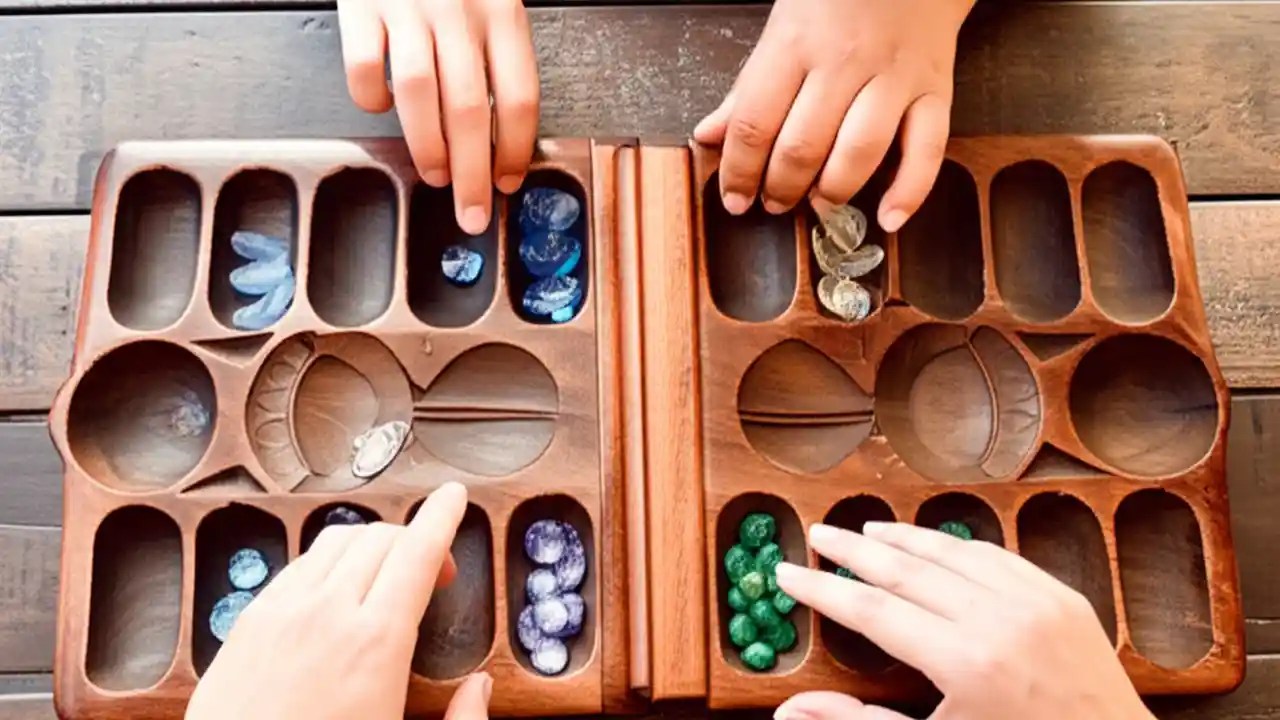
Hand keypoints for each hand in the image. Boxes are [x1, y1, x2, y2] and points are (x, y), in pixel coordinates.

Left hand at [186, 482, 488, 719]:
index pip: (417, 552)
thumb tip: (479, 690)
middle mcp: (325, 614)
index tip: (453, 497)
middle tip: (431, 569)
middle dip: (413, 538)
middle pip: (380, 538)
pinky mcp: (245, 626)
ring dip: (367, 546)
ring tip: (382, 577)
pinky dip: (323, 565)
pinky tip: (330, 595)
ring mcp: (279, 614)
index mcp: (376, 644)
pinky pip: (293, 567)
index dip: (442, 517)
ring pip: (333, 542)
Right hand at [338, 0, 539, 234]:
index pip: (519, 96)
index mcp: (502, 10)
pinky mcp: (361, 5)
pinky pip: (365, 68)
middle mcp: (459, 10)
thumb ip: (496, 48)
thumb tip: (501, 129)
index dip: (517, 149)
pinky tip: (378, 109)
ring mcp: (407, 7)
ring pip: (420, 97)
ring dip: (427, 148)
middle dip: (473, 174)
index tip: (511, 182)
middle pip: (470, 110)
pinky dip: (370, 99)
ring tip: (433, 176)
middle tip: (473, 213)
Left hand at [694, 0, 974, 230]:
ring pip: (859, 153)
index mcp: (794, 44)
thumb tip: (709, 135)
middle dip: (781, 188)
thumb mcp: (782, 26)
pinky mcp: (935, 89)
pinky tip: (890, 218)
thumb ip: (747, 86)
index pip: (754, 124)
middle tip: (774, 202)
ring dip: (833, 192)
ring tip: (818, 203)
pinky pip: (927, 150)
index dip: (738, 172)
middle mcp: (844, 62)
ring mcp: (893, 77)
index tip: (734, 199)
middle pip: (802, 147)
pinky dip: (910, 191)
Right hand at [775, 522, 1153, 719]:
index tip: (787, 571)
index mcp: (965, 663)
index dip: (823, 590)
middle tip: (818, 532)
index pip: (872, 611)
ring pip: (952, 552)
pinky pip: (999, 556)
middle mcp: (999, 620)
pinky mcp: (1064, 598)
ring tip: (866, 530)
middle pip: (906, 568)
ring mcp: (1036, 602)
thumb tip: (790, 712)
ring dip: (903, 537)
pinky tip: (934, 545)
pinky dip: (958, 546)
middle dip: (853, 549)